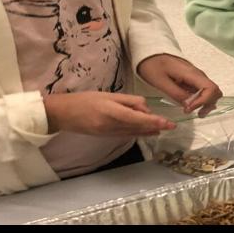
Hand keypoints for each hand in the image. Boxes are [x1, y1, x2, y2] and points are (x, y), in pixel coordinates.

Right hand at [44, 92, 175, 136]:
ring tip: (161, 129)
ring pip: (134, 133)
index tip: (168, 123)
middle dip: (155, 126)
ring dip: (148, 131)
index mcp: (112, 112)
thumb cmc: (85, 100)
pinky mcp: (107, 137)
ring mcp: (109, 134)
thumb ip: (128, 101)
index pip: (138, 119)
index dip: (155, 122)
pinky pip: (127, 135)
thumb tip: (145, 108)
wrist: (63, 114)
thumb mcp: (108, 95)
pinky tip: (147, 132)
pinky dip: (138, 133)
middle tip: (169, 125)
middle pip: (139, 127)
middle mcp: (112, 126)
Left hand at [136, 54, 221, 116]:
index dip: (203, 102)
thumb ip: (176, 94)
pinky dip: (202, 100)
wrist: (150, 53)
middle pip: (215, 91)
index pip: (210, 89)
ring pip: (211, 92)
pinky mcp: (193, 79)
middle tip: (197, 113)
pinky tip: (191, 105)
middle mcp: (198, 75)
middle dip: (209, 104)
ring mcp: (196, 77)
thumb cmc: (153, 65)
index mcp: (191, 74)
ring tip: (195, 112)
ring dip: (207, 103)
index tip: (189, 109)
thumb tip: (189, 105)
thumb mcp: (160, 82)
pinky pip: (204, 91)